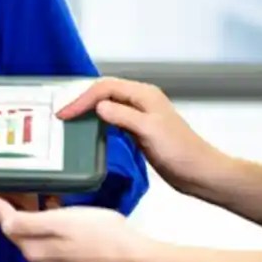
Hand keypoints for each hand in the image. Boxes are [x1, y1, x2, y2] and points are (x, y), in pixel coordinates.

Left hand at [0, 194, 151, 261]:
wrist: (133, 258)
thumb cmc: (104, 237)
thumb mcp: (63, 219)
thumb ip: (29, 222)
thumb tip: (5, 221)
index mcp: (32, 243)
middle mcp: (37, 254)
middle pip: (12, 220)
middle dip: (4, 198)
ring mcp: (52, 258)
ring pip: (30, 226)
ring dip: (27, 206)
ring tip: (30, 185)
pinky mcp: (65, 259)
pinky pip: (46, 233)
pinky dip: (44, 216)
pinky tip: (55, 203)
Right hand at [57, 77, 224, 197]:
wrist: (199, 173)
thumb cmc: (179, 152)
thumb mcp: (149, 131)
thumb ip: (123, 116)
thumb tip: (99, 106)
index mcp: (144, 94)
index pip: (105, 87)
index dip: (82, 98)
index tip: (65, 114)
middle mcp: (141, 100)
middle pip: (105, 91)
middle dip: (82, 100)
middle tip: (61, 114)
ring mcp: (140, 115)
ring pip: (108, 104)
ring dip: (88, 109)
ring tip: (69, 120)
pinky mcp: (139, 130)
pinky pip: (113, 119)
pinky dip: (98, 121)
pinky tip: (89, 131)